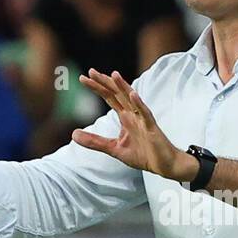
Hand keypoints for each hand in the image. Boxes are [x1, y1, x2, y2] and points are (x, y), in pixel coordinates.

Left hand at [74, 69, 193, 179]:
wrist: (164, 166)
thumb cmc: (143, 155)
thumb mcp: (114, 149)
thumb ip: (95, 141)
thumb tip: (73, 134)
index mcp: (125, 117)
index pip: (109, 97)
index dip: (97, 88)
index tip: (83, 78)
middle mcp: (134, 114)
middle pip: (117, 94)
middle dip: (105, 82)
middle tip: (90, 71)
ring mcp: (143, 119)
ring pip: (131, 99)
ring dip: (123, 87)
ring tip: (113, 75)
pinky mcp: (152, 127)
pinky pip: (145, 114)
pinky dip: (139, 104)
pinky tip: (132, 95)